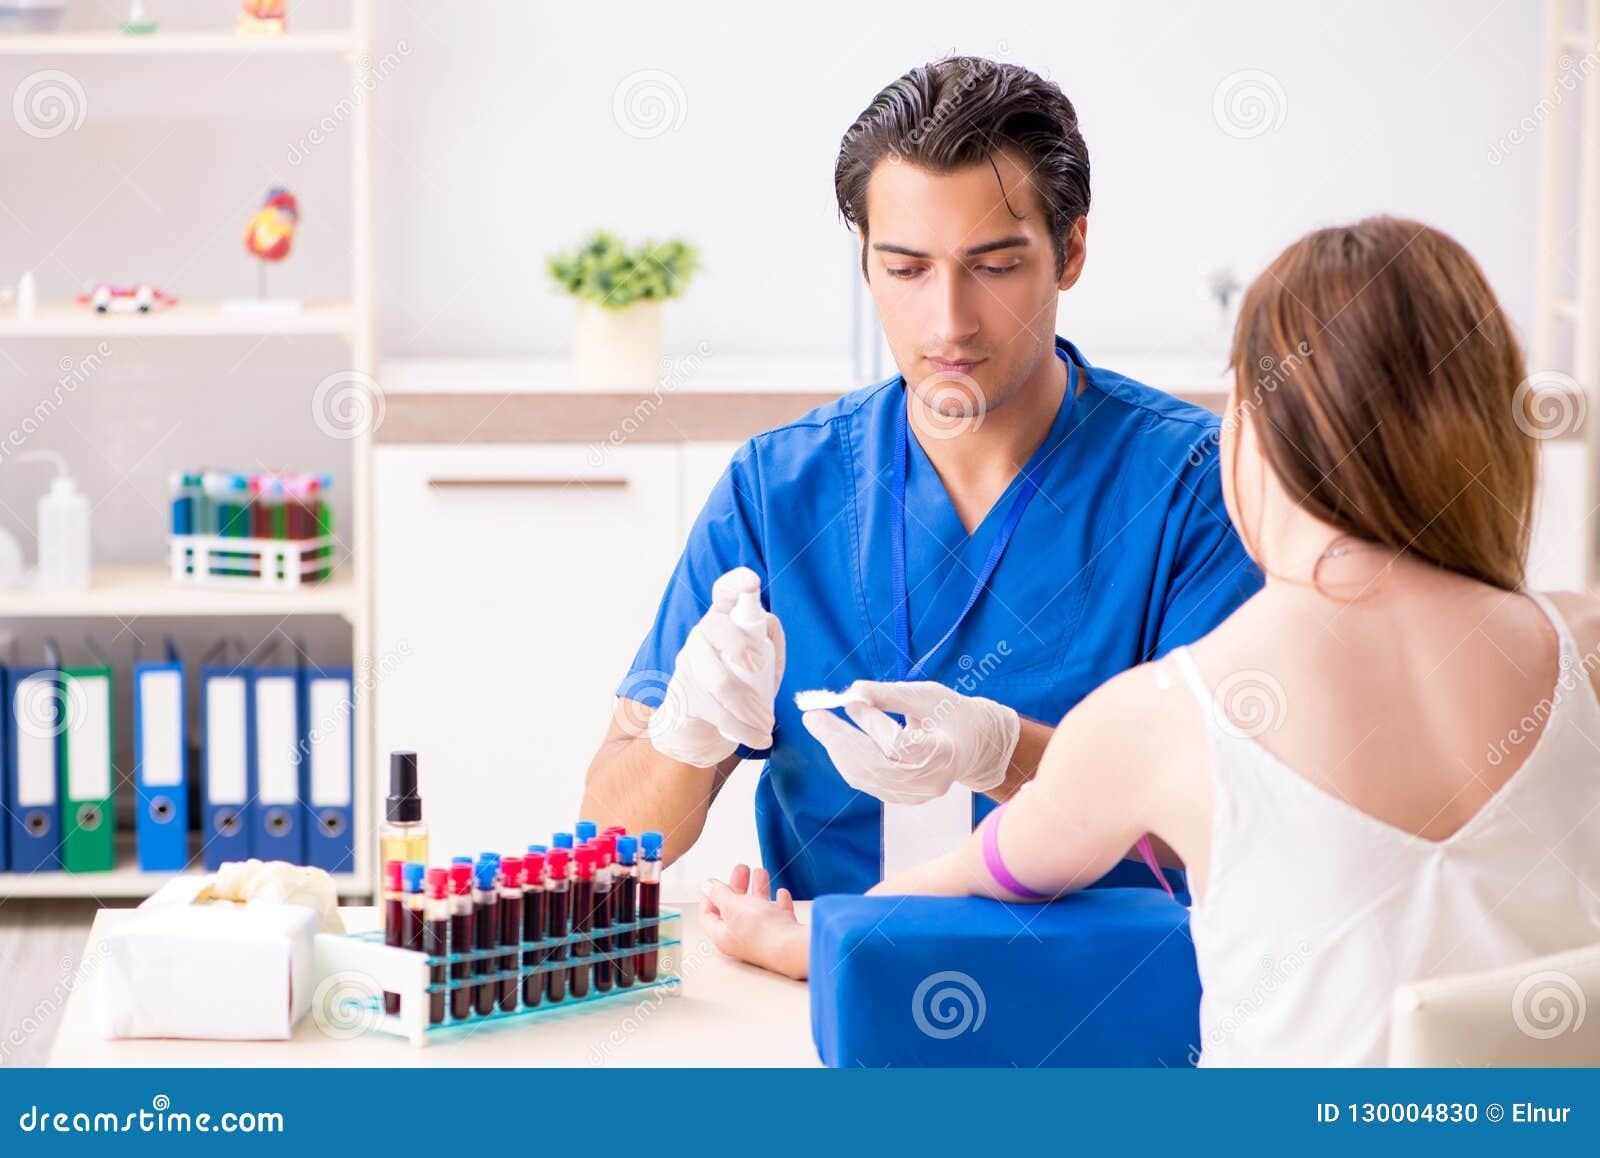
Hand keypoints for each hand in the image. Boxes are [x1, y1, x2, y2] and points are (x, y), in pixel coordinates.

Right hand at [647, 567, 785, 766]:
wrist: (697, 727)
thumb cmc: (738, 686)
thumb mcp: (760, 662)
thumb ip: (767, 642)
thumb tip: (767, 629)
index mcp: (726, 619)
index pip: (725, 592)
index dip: (737, 584)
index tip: (751, 583)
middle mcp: (702, 634)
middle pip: (716, 628)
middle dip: (741, 649)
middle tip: (760, 670)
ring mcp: (688, 663)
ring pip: (720, 681)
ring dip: (751, 709)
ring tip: (768, 726)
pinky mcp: (683, 694)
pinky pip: (716, 711)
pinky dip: (743, 730)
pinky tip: (759, 738)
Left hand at [700, 863, 808, 980]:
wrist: (793, 947)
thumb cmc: (762, 932)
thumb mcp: (733, 906)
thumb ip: (719, 894)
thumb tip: (707, 886)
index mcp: (724, 935)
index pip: (708, 916)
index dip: (709, 897)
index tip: (715, 883)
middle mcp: (742, 939)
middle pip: (734, 910)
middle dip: (737, 887)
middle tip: (742, 870)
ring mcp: (764, 938)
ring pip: (758, 910)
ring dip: (758, 890)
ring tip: (761, 873)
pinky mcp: (783, 935)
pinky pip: (779, 916)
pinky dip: (779, 903)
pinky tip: (781, 894)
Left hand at [801, 679, 1019, 803]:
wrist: (975, 744)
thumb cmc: (952, 714)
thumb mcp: (928, 695)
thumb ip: (892, 694)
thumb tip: (853, 691)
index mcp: (944, 756)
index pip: (899, 745)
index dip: (872, 724)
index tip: (852, 701)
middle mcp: (930, 783)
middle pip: (875, 766)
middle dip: (839, 740)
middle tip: (813, 716)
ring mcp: (915, 795)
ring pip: (865, 776)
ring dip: (837, 749)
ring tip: (818, 723)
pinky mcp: (901, 797)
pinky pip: (866, 780)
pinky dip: (846, 759)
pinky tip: (835, 739)